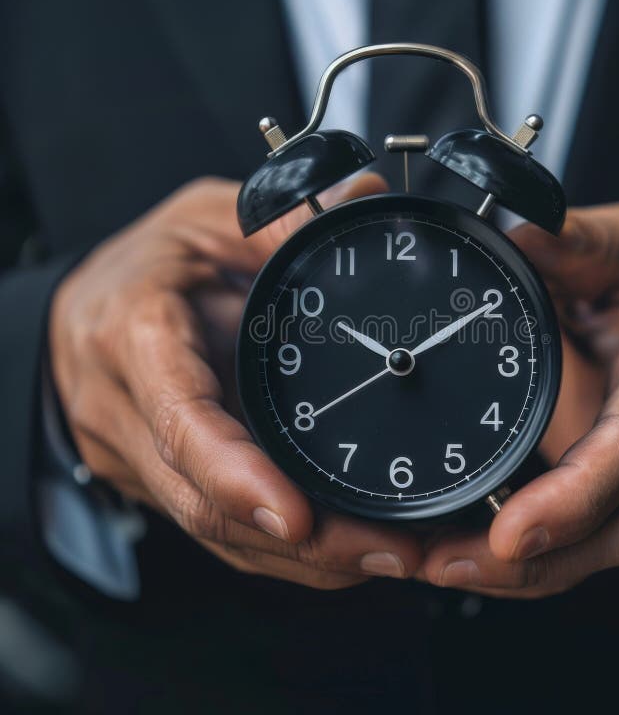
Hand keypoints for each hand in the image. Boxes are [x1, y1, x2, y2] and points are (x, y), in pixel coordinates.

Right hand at [50, 174, 422, 587]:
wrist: (89, 308)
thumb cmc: (148, 260)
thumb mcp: (207, 217)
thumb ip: (276, 215)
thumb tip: (363, 199)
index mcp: (136, 338)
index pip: (179, 420)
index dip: (234, 473)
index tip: (296, 515)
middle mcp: (130, 414)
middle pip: (205, 503)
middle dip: (299, 542)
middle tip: (388, 551)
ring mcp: (142, 458)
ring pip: (214, 531)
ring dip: (301, 559)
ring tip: (386, 557)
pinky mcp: (165, 479)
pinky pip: (219, 528)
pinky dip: (282, 551)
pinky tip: (341, 553)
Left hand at [420, 203, 618, 596]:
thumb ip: (576, 241)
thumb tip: (514, 234)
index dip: (575, 497)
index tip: (510, 533)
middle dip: (541, 562)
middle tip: (450, 564)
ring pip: (618, 544)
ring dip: (539, 571)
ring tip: (455, 567)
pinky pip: (611, 535)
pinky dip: (555, 556)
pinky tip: (495, 558)